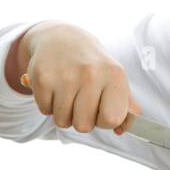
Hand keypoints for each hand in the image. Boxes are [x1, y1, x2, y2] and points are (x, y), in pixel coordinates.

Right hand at [17, 22, 141, 134]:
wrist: (62, 39)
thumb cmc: (94, 65)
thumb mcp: (115, 79)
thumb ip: (126, 106)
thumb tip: (121, 130)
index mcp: (114, 75)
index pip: (112, 120)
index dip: (105, 121)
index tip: (101, 109)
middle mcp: (91, 74)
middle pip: (84, 126)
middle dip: (82, 119)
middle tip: (81, 100)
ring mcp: (65, 76)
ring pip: (63, 121)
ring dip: (64, 113)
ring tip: (68, 93)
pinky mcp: (43, 78)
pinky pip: (45, 111)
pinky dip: (48, 104)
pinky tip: (55, 87)